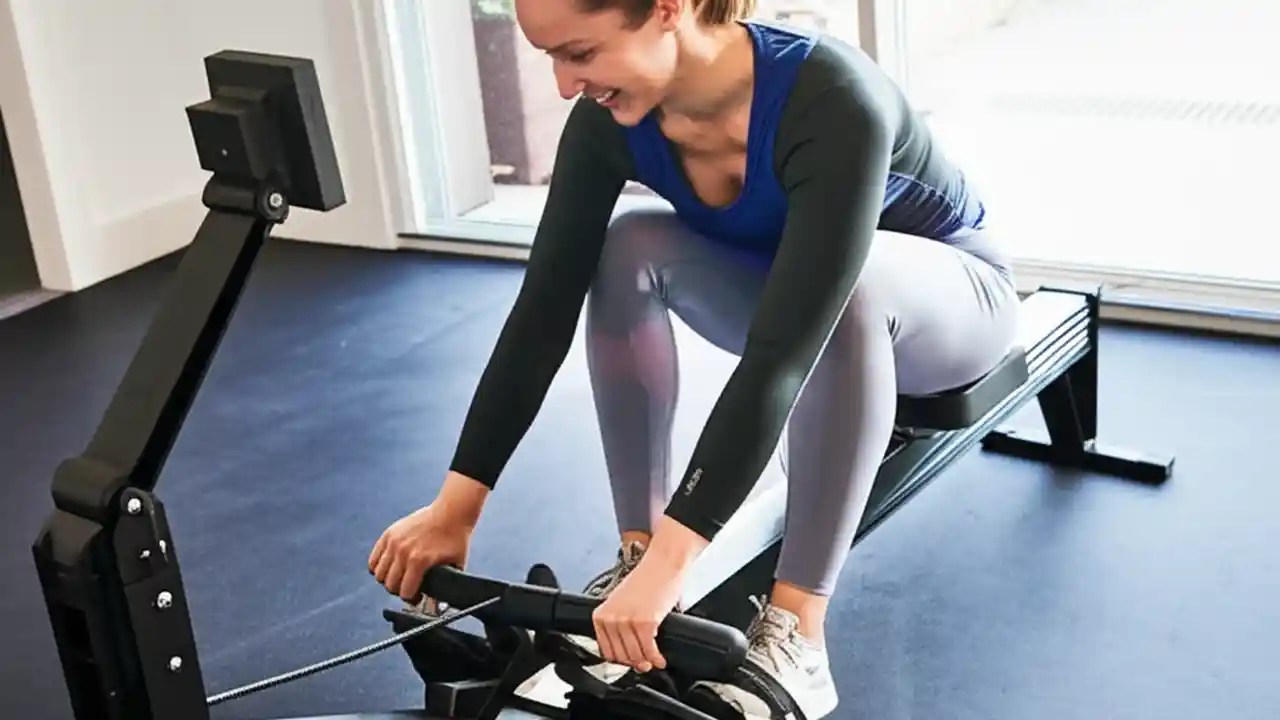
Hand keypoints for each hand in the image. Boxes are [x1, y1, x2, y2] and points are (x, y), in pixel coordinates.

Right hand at [368, 500, 473, 601]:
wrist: (451, 512)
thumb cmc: (455, 537)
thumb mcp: (457, 564)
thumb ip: (448, 583)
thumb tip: (443, 603)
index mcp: (419, 561)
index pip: (404, 592)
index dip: (411, 599)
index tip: (417, 598)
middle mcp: (403, 552)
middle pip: (389, 585)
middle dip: (399, 591)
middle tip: (407, 588)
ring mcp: (394, 542)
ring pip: (379, 573)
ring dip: (387, 579)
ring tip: (398, 577)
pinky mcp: (389, 534)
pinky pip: (374, 558)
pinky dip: (378, 566)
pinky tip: (389, 567)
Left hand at [591, 551, 687, 672]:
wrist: (662, 564)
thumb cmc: (646, 580)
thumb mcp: (621, 603)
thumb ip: (618, 625)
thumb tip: (627, 650)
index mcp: (600, 615)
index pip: (606, 651)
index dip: (620, 661)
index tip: (630, 662)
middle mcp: (611, 619)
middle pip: (621, 656)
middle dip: (635, 663)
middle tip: (645, 664)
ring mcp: (627, 621)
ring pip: (635, 656)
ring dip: (647, 662)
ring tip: (654, 662)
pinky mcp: (645, 623)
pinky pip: (649, 651)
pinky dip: (656, 658)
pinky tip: (660, 659)